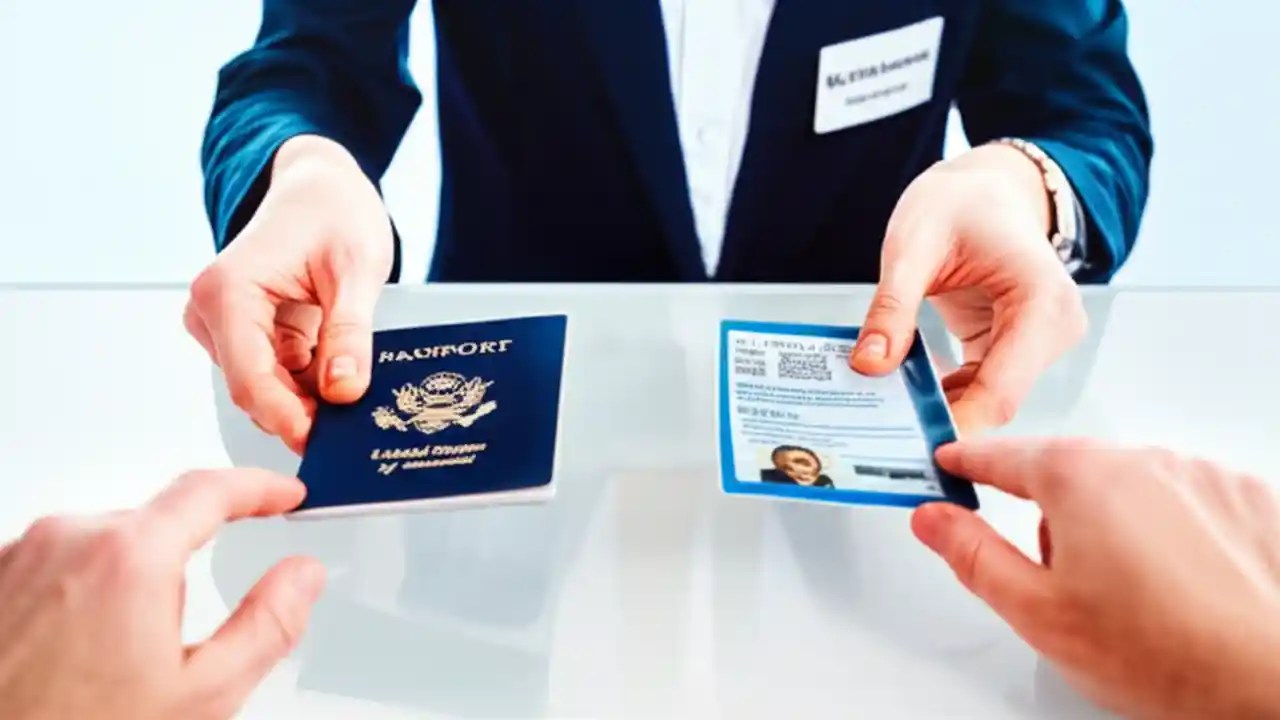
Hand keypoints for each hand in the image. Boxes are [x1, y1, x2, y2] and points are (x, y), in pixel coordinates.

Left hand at [0, 469, 324, 719]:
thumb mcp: (200, 695)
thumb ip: (267, 625)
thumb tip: (302, 576)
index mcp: (129, 557)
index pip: (211, 491)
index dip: (259, 488)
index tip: (283, 494)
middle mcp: (68, 539)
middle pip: (154, 528)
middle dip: (175, 571)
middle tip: (167, 647)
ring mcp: (20, 555)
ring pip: (104, 548)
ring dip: (123, 587)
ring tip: (105, 666)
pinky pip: (56, 566)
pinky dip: (76, 599)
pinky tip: (68, 658)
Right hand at [185, 134, 392, 452]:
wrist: (320, 187)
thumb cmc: (334, 211)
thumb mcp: (356, 269)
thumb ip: (349, 332)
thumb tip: (343, 390)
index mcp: (228, 290)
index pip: (250, 378)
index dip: (288, 418)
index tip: (324, 443)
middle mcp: (212, 310)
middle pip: (254, 390)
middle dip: (304, 413)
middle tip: (356, 427)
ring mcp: (222, 324)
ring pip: (265, 388)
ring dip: (309, 399)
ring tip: (357, 394)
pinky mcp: (242, 333)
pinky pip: (274, 375)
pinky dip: (309, 384)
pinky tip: (342, 378)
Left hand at [850, 144, 1086, 435]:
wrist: (987, 186)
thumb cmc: (962, 201)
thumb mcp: (913, 245)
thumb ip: (892, 307)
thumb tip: (870, 363)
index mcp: (1042, 301)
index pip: (1002, 389)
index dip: (958, 426)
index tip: (912, 447)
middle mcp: (1053, 328)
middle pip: (998, 401)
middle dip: (943, 422)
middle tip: (882, 437)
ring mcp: (1039, 342)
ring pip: (988, 400)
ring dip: (940, 410)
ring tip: (884, 418)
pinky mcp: (1016, 348)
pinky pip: (981, 386)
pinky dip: (944, 394)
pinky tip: (904, 396)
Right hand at [915, 438, 1279, 719]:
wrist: (1272, 684)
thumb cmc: (1165, 655)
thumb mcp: (1035, 612)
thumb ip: (972, 554)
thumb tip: (934, 519)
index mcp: (1079, 479)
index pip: (1001, 456)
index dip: (968, 464)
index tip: (951, 464)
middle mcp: (1141, 461)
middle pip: (1070, 476)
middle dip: (1056, 521)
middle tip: (1070, 589)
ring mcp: (1200, 476)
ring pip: (1131, 490)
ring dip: (1119, 528)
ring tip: (1138, 600)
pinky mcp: (1247, 499)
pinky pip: (1188, 503)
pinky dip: (1175, 535)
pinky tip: (1184, 587)